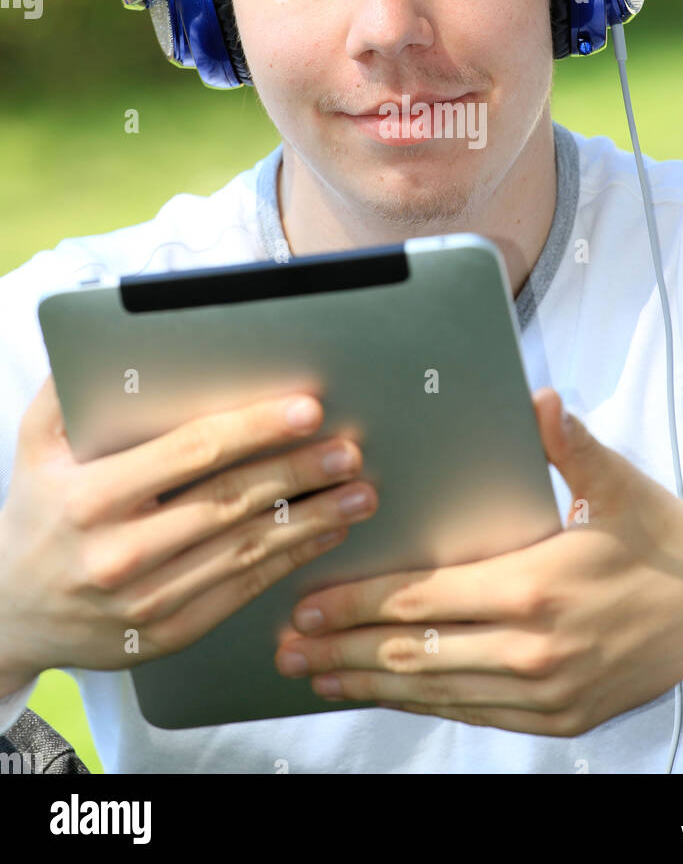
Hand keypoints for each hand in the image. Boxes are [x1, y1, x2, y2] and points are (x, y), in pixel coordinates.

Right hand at [0, 373, 377, 692]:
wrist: (10, 615)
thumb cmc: (38, 511)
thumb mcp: (35, 444)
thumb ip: (72, 390)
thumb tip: (117, 337)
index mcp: (91, 495)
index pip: (191, 452)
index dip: (254, 429)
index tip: (307, 409)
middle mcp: (118, 552)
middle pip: (230, 502)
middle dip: (298, 472)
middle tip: (349, 450)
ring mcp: (144, 600)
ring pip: (245, 551)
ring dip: (310, 520)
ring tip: (358, 492)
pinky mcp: (165, 635)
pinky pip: (239, 592)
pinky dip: (288, 562)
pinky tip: (323, 534)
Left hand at [275, 388, 682, 735]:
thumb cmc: (658, 537)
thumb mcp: (619, 483)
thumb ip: (570, 444)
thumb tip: (539, 399)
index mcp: (535, 586)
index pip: (423, 600)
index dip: (357, 604)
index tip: (308, 602)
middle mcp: (532, 649)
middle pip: (414, 653)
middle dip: (342, 649)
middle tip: (286, 644)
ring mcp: (542, 693)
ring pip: (435, 692)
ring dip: (367, 684)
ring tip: (315, 674)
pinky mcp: (555, 719)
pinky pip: (469, 714)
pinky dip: (420, 704)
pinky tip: (384, 694)